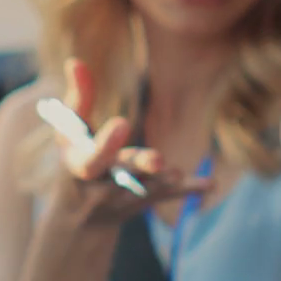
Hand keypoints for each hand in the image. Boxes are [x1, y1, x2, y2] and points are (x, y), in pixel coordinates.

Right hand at [47, 59, 212, 225]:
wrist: (80, 219)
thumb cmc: (75, 160)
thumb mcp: (70, 134)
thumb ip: (78, 100)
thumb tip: (75, 61)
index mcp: (80, 169)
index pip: (92, 160)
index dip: (106, 144)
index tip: (122, 122)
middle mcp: (104, 187)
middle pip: (124, 177)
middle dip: (140, 167)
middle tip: (158, 160)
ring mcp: (127, 198)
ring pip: (148, 189)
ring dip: (165, 182)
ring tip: (178, 173)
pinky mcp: (147, 200)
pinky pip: (170, 195)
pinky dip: (190, 189)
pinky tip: (210, 183)